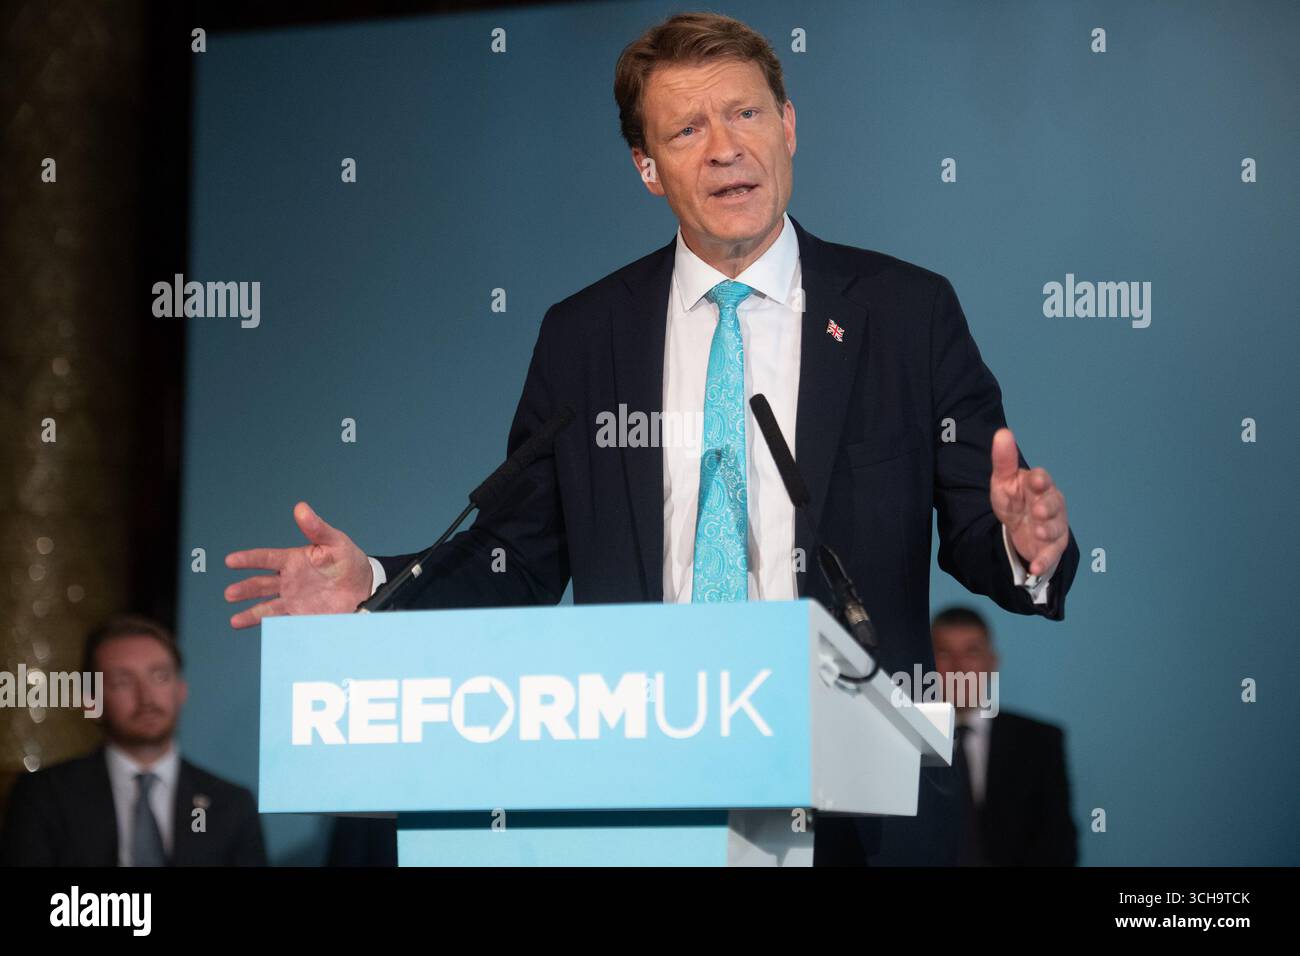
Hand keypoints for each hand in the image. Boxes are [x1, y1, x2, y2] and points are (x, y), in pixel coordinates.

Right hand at [224, 501, 372, 628]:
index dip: (248, 559)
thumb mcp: (335, 542)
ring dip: (251, 613)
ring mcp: (293, 598)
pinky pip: (281, 621)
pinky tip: (258, 630)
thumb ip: (316, 528)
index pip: (266, 558)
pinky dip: (269, 626)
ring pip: (267, 606)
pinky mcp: (301, 615)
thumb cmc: (349, 561)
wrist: (364, 587)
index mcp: (294, 560)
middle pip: (261, 584)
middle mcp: (289, 580)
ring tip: (235, 621)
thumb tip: (301, 508)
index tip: (230, 561)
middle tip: (230, 593)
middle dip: (245, 589)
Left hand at [989, 428, 1068, 577]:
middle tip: (1038, 510)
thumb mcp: (1004, 481)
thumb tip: (1002, 433)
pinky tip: (1035, 567)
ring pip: (1056, 528)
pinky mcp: (1052, 548)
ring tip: (1037, 532)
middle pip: (1054, 503)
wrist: (1019, 529)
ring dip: (1048, 530)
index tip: (1034, 479)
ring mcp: (1054, 527)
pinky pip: (1051, 555)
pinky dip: (1044, 561)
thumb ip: (1003, 460)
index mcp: (1039, 486)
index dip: (1039, 479)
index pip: (1042, 479)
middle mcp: (1051, 504)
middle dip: (1047, 506)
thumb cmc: (1015, 500)